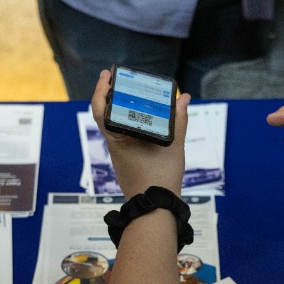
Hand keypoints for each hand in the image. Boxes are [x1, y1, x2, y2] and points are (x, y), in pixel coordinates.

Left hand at [90, 69, 187, 196]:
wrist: (154, 208)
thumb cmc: (160, 177)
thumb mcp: (174, 146)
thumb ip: (179, 120)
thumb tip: (183, 98)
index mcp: (119, 138)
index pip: (101, 109)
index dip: (101, 90)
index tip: (107, 75)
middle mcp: (115, 143)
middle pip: (106, 114)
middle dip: (113, 95)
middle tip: (122, 80)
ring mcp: (119, 153)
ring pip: (114, 125)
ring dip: (121, 108)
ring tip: (135, 94)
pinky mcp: (125, 160)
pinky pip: (123, 135)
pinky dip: (130, 122)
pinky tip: (144, 119)